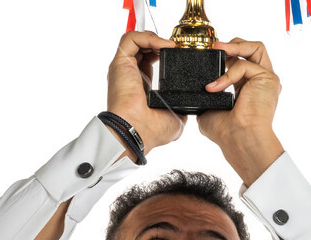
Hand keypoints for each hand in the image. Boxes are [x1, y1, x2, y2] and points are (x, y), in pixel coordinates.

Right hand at [106, 31, 184, 152]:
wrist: (138, 131)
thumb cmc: (152, 130)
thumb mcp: (176, 118)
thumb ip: (181, 105)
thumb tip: (190, 103)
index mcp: (142, 86)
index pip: (150, 60)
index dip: (163, 53)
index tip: (178, 54)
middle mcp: (131, 74)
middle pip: (143, 47)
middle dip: (161, 43)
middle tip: (176, 47)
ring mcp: (124, 68)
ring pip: (136, 40)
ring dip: (156, 38)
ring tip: (171, 46)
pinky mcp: (120, 63)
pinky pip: (131, 38)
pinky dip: (148, 37)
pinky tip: (164, 46)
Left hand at [196, 38, 284, 185]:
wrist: (238, 140)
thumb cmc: (227, 132)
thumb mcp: (210, 106)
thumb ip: (208, 91)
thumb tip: (197, 85)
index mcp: (248, 88)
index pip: (239, 61)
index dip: (224, 55)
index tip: (206, 56)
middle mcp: (260, 82)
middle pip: (251, 49)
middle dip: (232, 45)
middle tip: (213, 48)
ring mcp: (266, 80)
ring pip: (255, 48)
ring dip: (234, 47)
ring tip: (216, 50)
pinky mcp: (269, 79)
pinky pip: (245, 65)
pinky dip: (227, 74)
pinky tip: (215, 86)